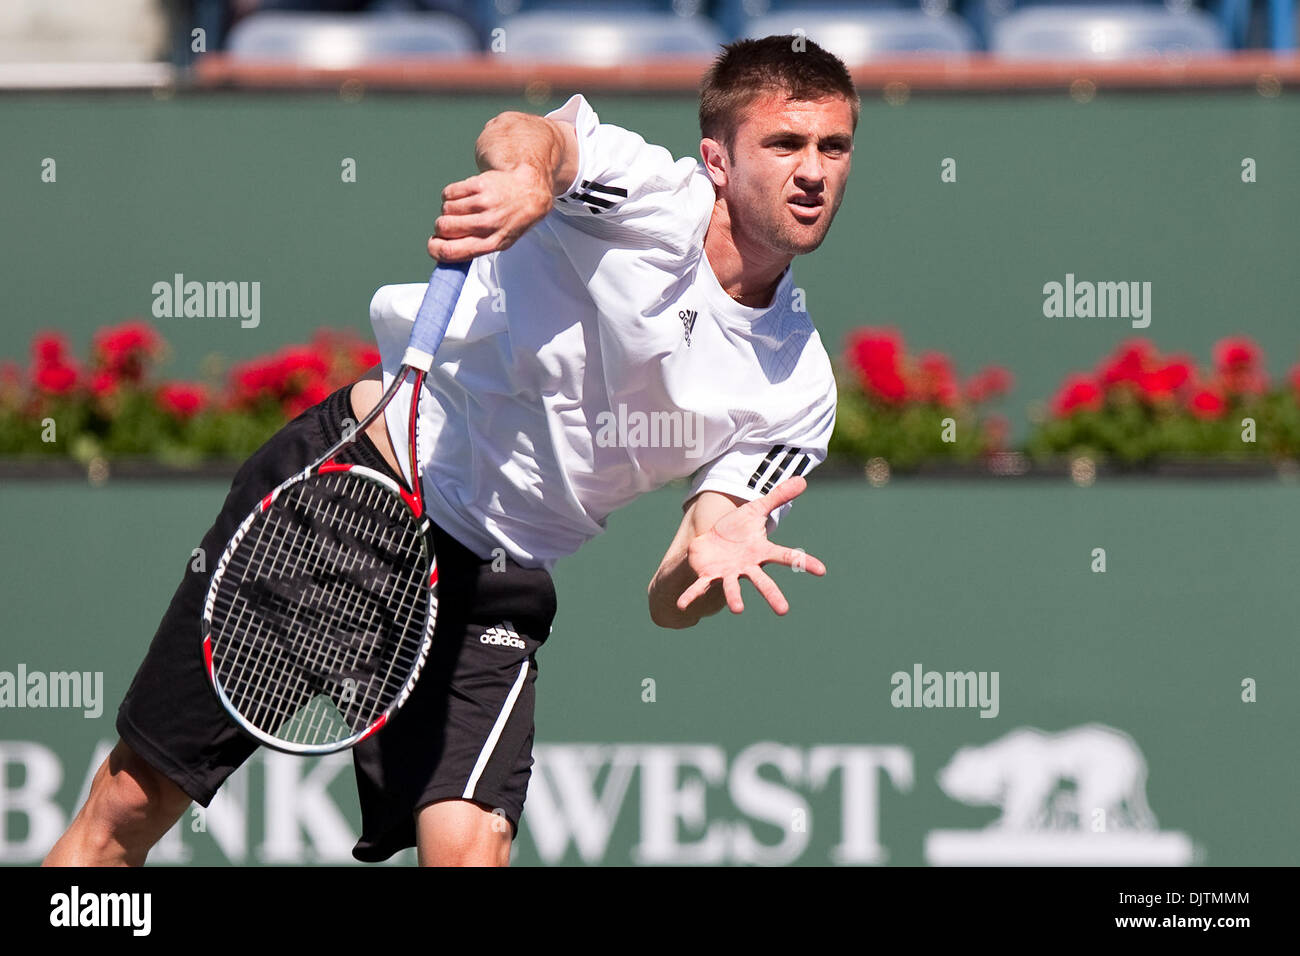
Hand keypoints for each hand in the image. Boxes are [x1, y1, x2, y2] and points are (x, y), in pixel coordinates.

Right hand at [427, 166, 552, 261]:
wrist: (529, 191)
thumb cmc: (511, 219)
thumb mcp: (498, 242)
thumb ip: (472, 248)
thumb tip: (441, 252)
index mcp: (490, 244)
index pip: (451, 251)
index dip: (434, 249)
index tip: (432, 245)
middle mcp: (487, 224)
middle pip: (443, 227)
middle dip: (442, 226)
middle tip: (453, 223)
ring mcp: (483, 203)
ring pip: (446, 208)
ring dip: (450, 209)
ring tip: (466, 208)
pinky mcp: (479, 185)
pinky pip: (449, 192)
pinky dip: (452, 195)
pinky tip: (465, 196)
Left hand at [675, 477, 826, 615]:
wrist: (711, 540)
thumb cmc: (737, 528)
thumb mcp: (756, 509)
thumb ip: (777, 497)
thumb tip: (803, 480)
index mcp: (761, 552)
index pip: (786, 556)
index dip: (804, 562)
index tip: (822, 570)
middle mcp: (747, 567)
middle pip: (762, 582)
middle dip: (772, 595)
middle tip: (783, 611)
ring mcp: (727, 573)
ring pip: (733, 587)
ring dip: (735, 598)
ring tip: (738, 609)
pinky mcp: (708, 575)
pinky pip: (699, 586)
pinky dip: (690, 596)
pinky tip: (681, 605)